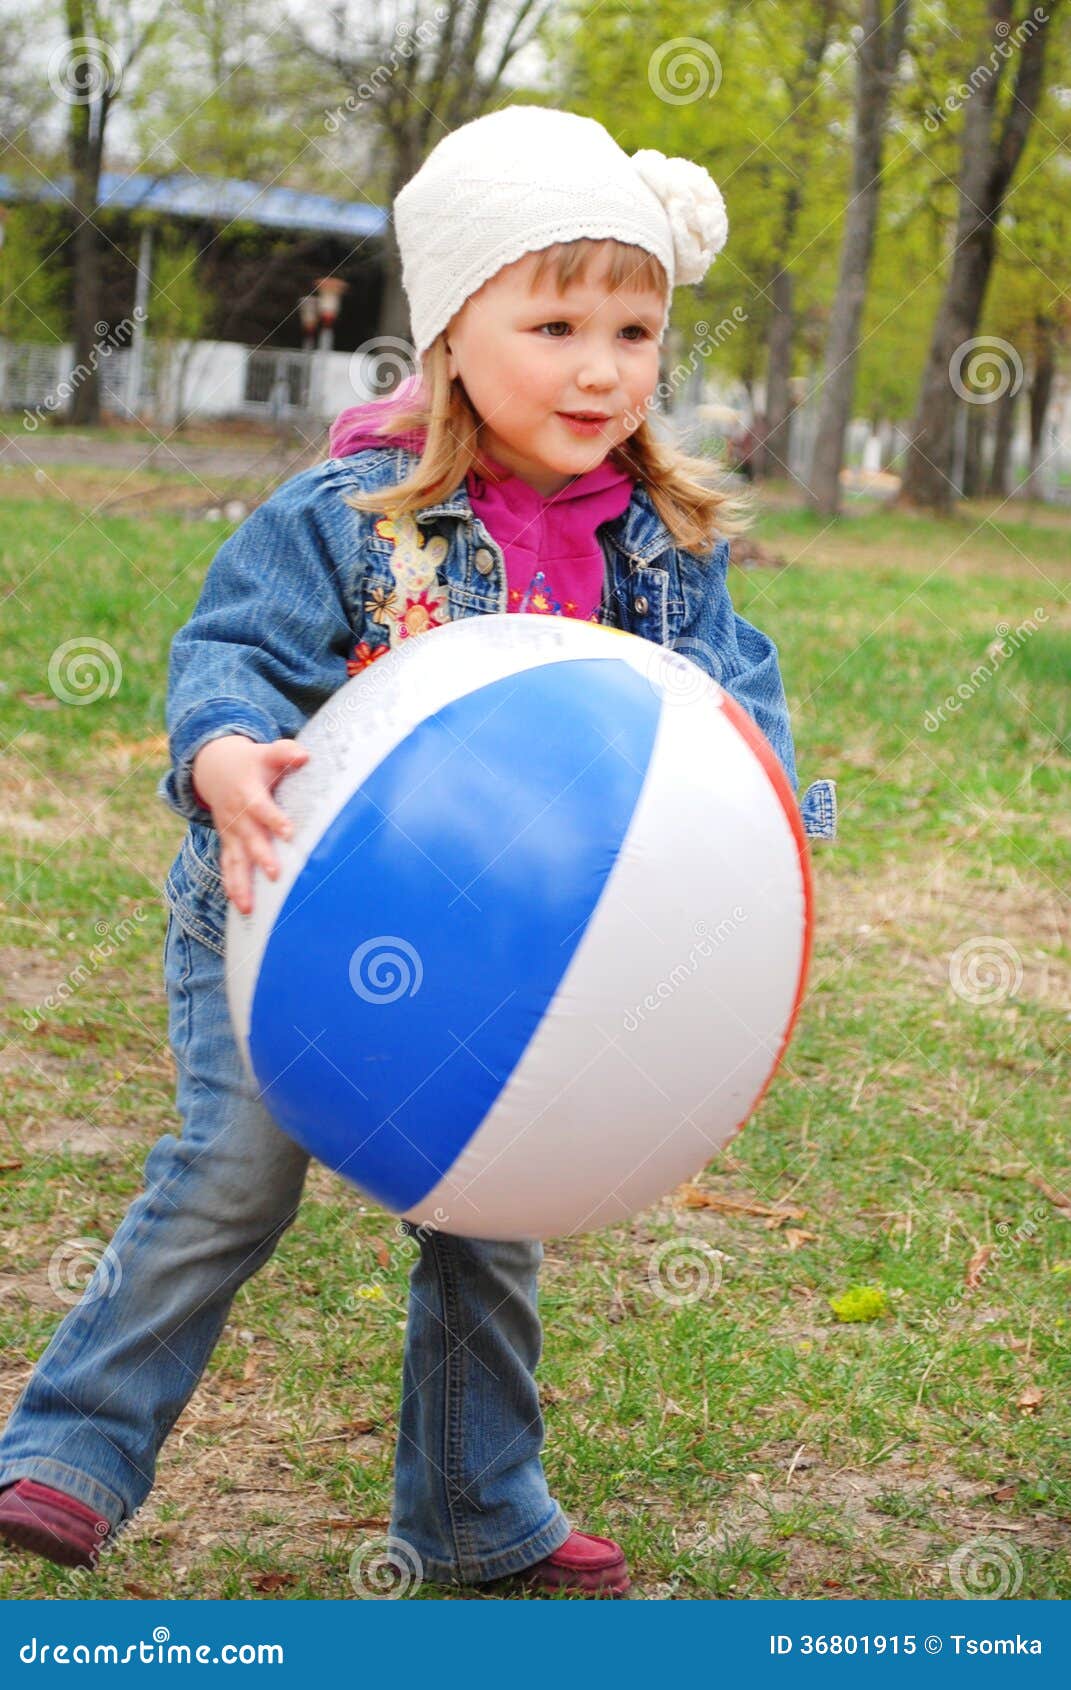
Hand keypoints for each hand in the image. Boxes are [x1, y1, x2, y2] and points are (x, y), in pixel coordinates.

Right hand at [192, 735, 308, 914]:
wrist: (216, 769)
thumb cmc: (252, 763)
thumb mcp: (267, 753)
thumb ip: (286, 753)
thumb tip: (305, 756)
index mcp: (249, 794)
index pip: (262, 808)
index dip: (275, 820)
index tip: (289, 833)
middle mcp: (238, 817)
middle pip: (250, 839)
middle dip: (261, 857)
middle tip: (276, 874)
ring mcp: (231, 833)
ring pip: (234, 861)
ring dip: (240, 885)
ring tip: (247, 908)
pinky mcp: (228, 844)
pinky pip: (228, 867)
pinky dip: (233, 887)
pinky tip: (241, 909)